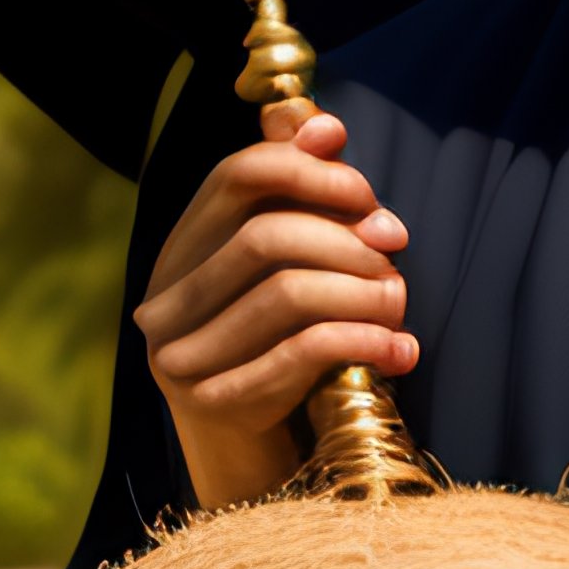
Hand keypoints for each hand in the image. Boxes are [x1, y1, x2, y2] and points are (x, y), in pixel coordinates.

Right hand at [133, 108, 415, 510]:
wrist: (257, 444)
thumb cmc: (281, 336)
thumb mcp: (290, 262)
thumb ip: (300, 195)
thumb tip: (324, 125)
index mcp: (181, 247)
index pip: (235, 177)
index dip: (308, 171)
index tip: (369, 194)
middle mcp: (166, 297)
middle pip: (265, 237)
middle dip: (346, 238)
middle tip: (397, 248)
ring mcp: (181, 355)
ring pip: (287, 295)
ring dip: (364, 292)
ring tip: (402, 303)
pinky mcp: (215, 405)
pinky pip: (300, 354)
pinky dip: (362, 342)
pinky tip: (400, 348)